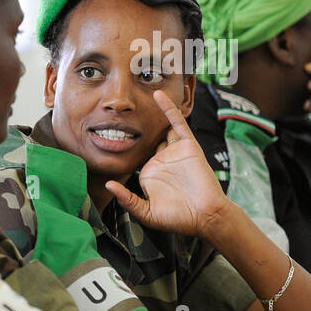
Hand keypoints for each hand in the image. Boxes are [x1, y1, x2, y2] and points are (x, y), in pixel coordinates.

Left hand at [106, 90, 230, 237]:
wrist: (206, 216)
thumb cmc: (179, 219)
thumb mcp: (147, 213)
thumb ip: (127, 200)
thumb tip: (108, 185)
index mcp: (151, 174)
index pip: (135, 157)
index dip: (122, 146)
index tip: (104, 131)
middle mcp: (162, 160)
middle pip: (147, 138)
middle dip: (135, 125)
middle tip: (118, 107)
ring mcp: (175, 151)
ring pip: (161, 128)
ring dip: (152, 112)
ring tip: (138, 91)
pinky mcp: (188, 145)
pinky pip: (176, 123)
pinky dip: (168, 109)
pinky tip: (158, 96)